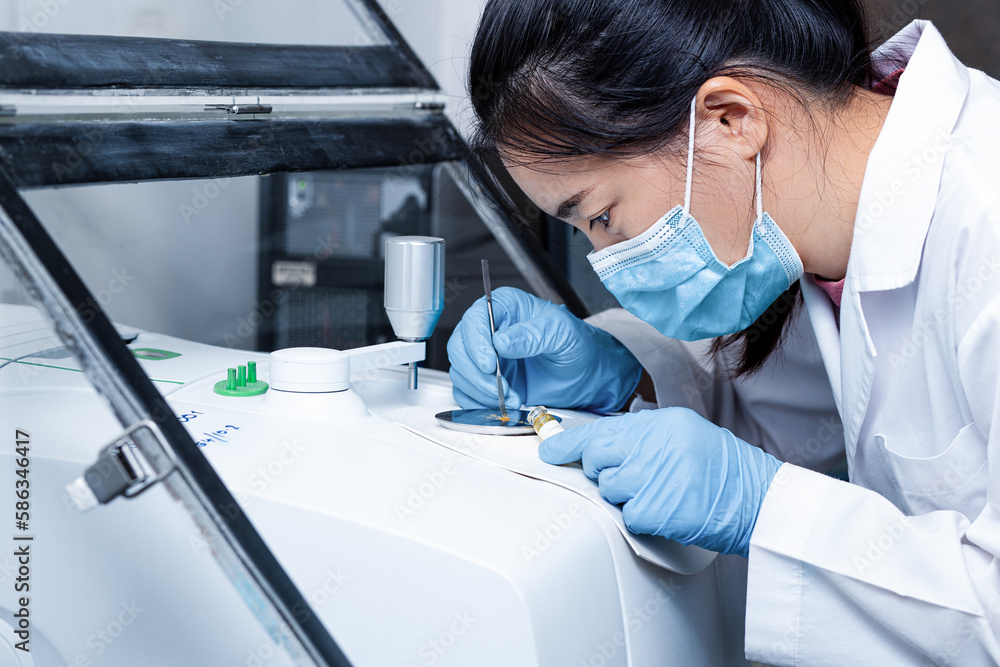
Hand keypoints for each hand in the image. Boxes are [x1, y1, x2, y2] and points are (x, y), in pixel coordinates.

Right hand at [447, 287, 641, 411]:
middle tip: (500, 388)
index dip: (476, 342)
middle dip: (477, 373)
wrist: (587, 375)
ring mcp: (486, 357)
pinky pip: (467, 392)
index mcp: (505, 307)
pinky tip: (504, 404)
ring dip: (481, 391)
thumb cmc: (577, 345)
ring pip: (461, 372)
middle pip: (460, 348)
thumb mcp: (561, 333)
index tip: (489, 363)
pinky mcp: (488, 381)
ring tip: (511, 397)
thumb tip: (501, 341)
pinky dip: (480, 403)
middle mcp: (490, 330)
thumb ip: (532, 335)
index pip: (474, 319)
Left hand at [538, 407, 781, 556]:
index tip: (550, 451)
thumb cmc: (724, 470)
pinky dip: (642, 519)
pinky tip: (667, 510)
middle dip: (606, 472)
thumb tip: (599, 445)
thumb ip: (642, 436)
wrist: (759, 500)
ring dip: (627, 497)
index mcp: (659, 424)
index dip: (568, 444)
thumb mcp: (684, 434)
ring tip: (661, 493)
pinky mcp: (656, 509)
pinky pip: (627, 516)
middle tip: (635, 477)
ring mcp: (653, 478)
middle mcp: (653, 446)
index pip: (599, 431)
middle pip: (597, 461)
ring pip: (609, 491)